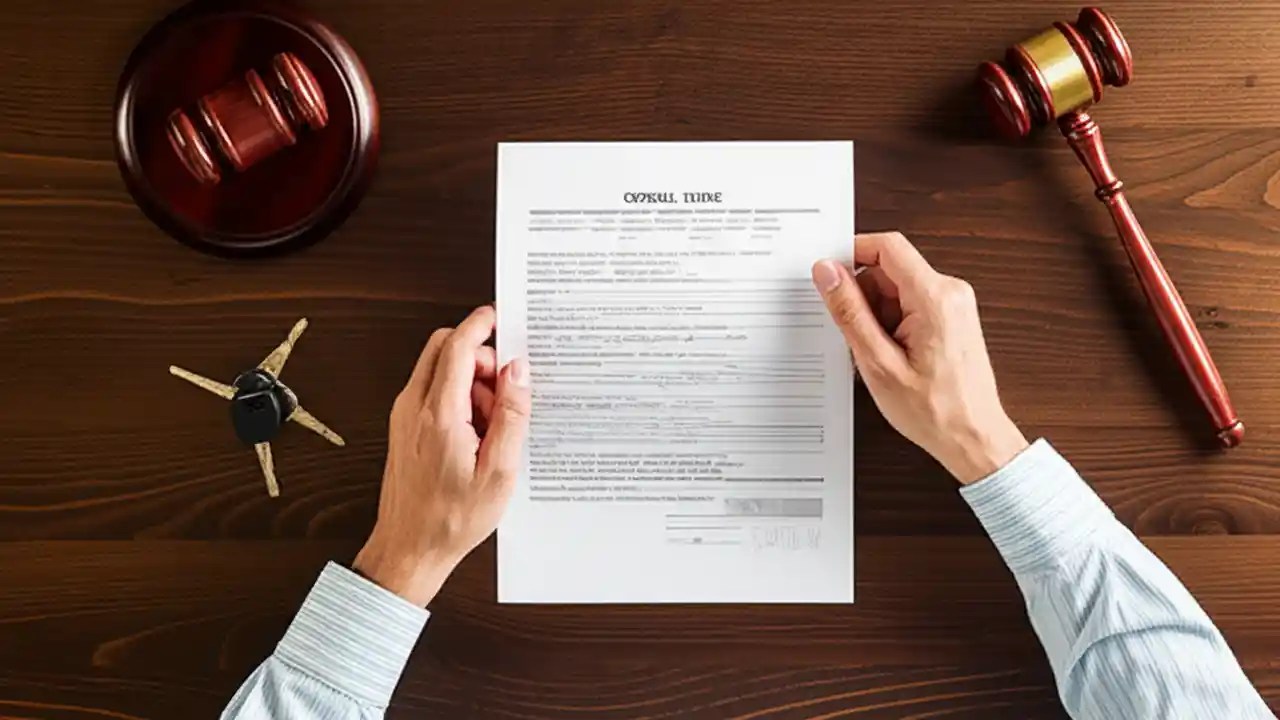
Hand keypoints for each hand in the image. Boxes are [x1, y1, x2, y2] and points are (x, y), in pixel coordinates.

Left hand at [354, 306, 530, 605]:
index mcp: (439, 415)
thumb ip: (511, 416)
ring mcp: (404, 416)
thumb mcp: (499, 472)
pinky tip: (477, 434)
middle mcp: (414, 408)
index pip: (456, 347)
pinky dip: (457, 398)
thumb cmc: (452, 519)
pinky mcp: (403, 428)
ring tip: (491, 426)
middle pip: (443, 349)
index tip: (498, 317)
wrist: (409, 549)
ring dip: (469, 381)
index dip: (479, 325)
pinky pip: (432, 393)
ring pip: (438, 370)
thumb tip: (518, 373)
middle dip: (478, 355)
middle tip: (503, 390)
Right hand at [811, 232, 1027, 483]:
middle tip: (857, 336)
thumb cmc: (935, 411)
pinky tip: (891, 355)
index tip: (829, 274)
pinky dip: (892, 324)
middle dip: (863, 297)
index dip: (851, 252)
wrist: (973, 438)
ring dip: (877, 315)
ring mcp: (953, 304)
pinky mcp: (951, 317)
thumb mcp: (878, 363)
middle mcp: (950, 293)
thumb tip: (828, 273)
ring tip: (880, 354)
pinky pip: (910, 304)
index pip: (887, 246)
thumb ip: (850, 312)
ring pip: (897, 289)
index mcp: (935, 297)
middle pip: (889, 269)